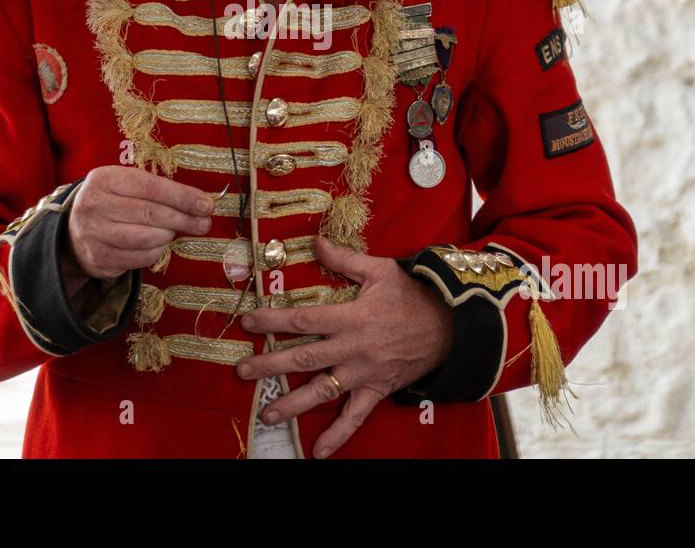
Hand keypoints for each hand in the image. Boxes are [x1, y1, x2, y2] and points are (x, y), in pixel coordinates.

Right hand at [67, 166, 214, 280]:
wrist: (74, 230)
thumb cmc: (112, 203)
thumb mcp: (127, 186)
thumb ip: (159, 191)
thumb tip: (202, 205)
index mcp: (104, 179)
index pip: (151, 187)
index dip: (183, 197)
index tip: (207, 205)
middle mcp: (94, 205)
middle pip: (150, 213)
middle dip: (183, 219)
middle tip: (204, 224)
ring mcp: (92, 233)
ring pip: (146, 238)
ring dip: (168, 236)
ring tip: (173, 232)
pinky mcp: (98, 258)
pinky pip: (140, 258)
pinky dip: (156, 252)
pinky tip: (157, 244)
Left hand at [234, 236, 454, 457]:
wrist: (452, 326)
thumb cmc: (414, 295)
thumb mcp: (381, 270)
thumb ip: (344, 260)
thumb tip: (315, 242)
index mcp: (351, 318)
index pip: (304, 320)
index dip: (273, 321)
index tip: (248, 322)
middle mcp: (353, 349)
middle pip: (304, 358)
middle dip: (270, 365)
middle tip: (242, 371)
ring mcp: (364, 374)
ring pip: (323, 392)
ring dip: (292, 404)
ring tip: (266, 415)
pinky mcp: (377, 390)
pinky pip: (355, 417)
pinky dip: (338, 436)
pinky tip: (318, 452)